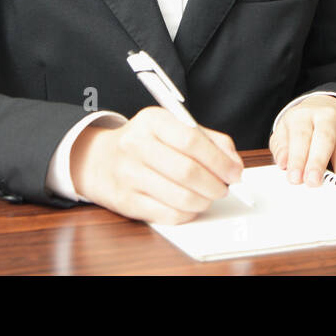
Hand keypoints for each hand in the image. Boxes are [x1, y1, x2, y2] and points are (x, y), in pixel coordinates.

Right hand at [70, 106, 242, 224]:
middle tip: (225, 187)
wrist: (100, 159)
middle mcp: (136, 145)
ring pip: (180, 197)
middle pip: (188, 171)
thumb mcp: (174, 127)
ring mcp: (128, 175)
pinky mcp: (126, 201)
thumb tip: (235, 165)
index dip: (219, 160)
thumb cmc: (147, 142)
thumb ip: (209, 140)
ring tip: (209, 196)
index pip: (192, 141)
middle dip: (215, 184)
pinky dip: (188, 213)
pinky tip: (191, 205)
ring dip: (204, 200)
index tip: (235, 172)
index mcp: (153, 121)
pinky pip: (168, 214)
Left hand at [269, 94, 335, 186]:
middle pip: (325, 139)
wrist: (327, 106)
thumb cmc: (304, 124)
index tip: (294, 177)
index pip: (301, 136)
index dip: (297, 158)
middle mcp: (328, 118)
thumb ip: (281, 147)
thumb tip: (283, 163)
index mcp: (305, 116)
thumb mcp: (285, 130)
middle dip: (318, 162)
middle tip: (313, 181)